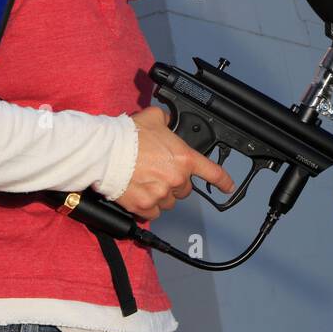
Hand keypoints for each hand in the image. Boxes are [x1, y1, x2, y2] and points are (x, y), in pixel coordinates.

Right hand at [114, 106, 235, 219]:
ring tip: (146, 182)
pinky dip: (148, 207)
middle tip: (158, 173)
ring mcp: (160, 195)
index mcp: (184, 159)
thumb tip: (169, 120)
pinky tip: (139, 194)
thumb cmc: (128, 135)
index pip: (212, 172)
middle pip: (184, 189)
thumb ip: (168, 120)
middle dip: (174, 183)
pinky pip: (152, 213)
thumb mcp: (154, 118)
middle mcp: (176, 179)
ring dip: (161, 196)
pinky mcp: (144, 207)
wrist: (104, 153)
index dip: (223, 181)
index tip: (228, 187)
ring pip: (169, 202)